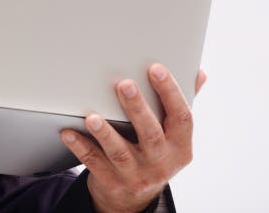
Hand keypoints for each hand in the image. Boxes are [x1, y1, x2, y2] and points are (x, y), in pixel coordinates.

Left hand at [60, 66, 206, 212]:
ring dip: (105, 133)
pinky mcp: (112, 182)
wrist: (134, 199)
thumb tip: (198, 73)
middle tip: (124, 84)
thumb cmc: (154, 154)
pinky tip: (69, 133)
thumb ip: (180, 105)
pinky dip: (81, 147)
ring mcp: (136, 175)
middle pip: (150, 134)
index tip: (156, 69)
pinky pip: (94, 164)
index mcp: (180, 147)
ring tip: (92, 117)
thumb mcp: (173, 136)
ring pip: (119, 152)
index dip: (170, 92)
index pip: (181, 117)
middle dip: (137, 108)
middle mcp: (160, 162)